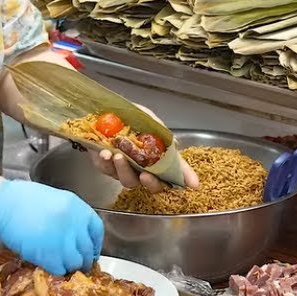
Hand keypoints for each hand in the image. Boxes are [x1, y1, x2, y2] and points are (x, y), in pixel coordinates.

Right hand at [0, 180, 102, 275]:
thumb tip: (77, 234)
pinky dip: (55, 270)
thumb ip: (69, 216)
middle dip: (84, 259)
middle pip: (88, 250)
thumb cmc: (22, 199)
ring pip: (75, 263)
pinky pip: (59, 270)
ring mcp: (63, 241)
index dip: (95, 244)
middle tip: (77, 263)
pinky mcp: (49, 255)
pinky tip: (48, 265)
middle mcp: (74, 224)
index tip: (90, 250)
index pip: (96, 230)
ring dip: (69, 266)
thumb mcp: (55, 200)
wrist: (2, 205)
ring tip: (59, 264)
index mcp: (77, 207)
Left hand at [78, 104, 200, 192]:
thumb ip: (163, 135)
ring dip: (124, 170)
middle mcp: (142, 168)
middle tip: (145, 175)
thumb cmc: (132, 117)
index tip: (191, 184)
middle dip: (150, 182)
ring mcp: (124, 169)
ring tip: (119, 156)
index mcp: (157, 159)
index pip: (174, 171)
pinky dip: (106, 162)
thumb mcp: (152, 122)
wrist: (105, 110)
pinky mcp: (105, 166)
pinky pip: (107, 170)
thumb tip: (178, 145)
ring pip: (128, 180)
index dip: (184, 179)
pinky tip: (106, 153)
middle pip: (151, 185)